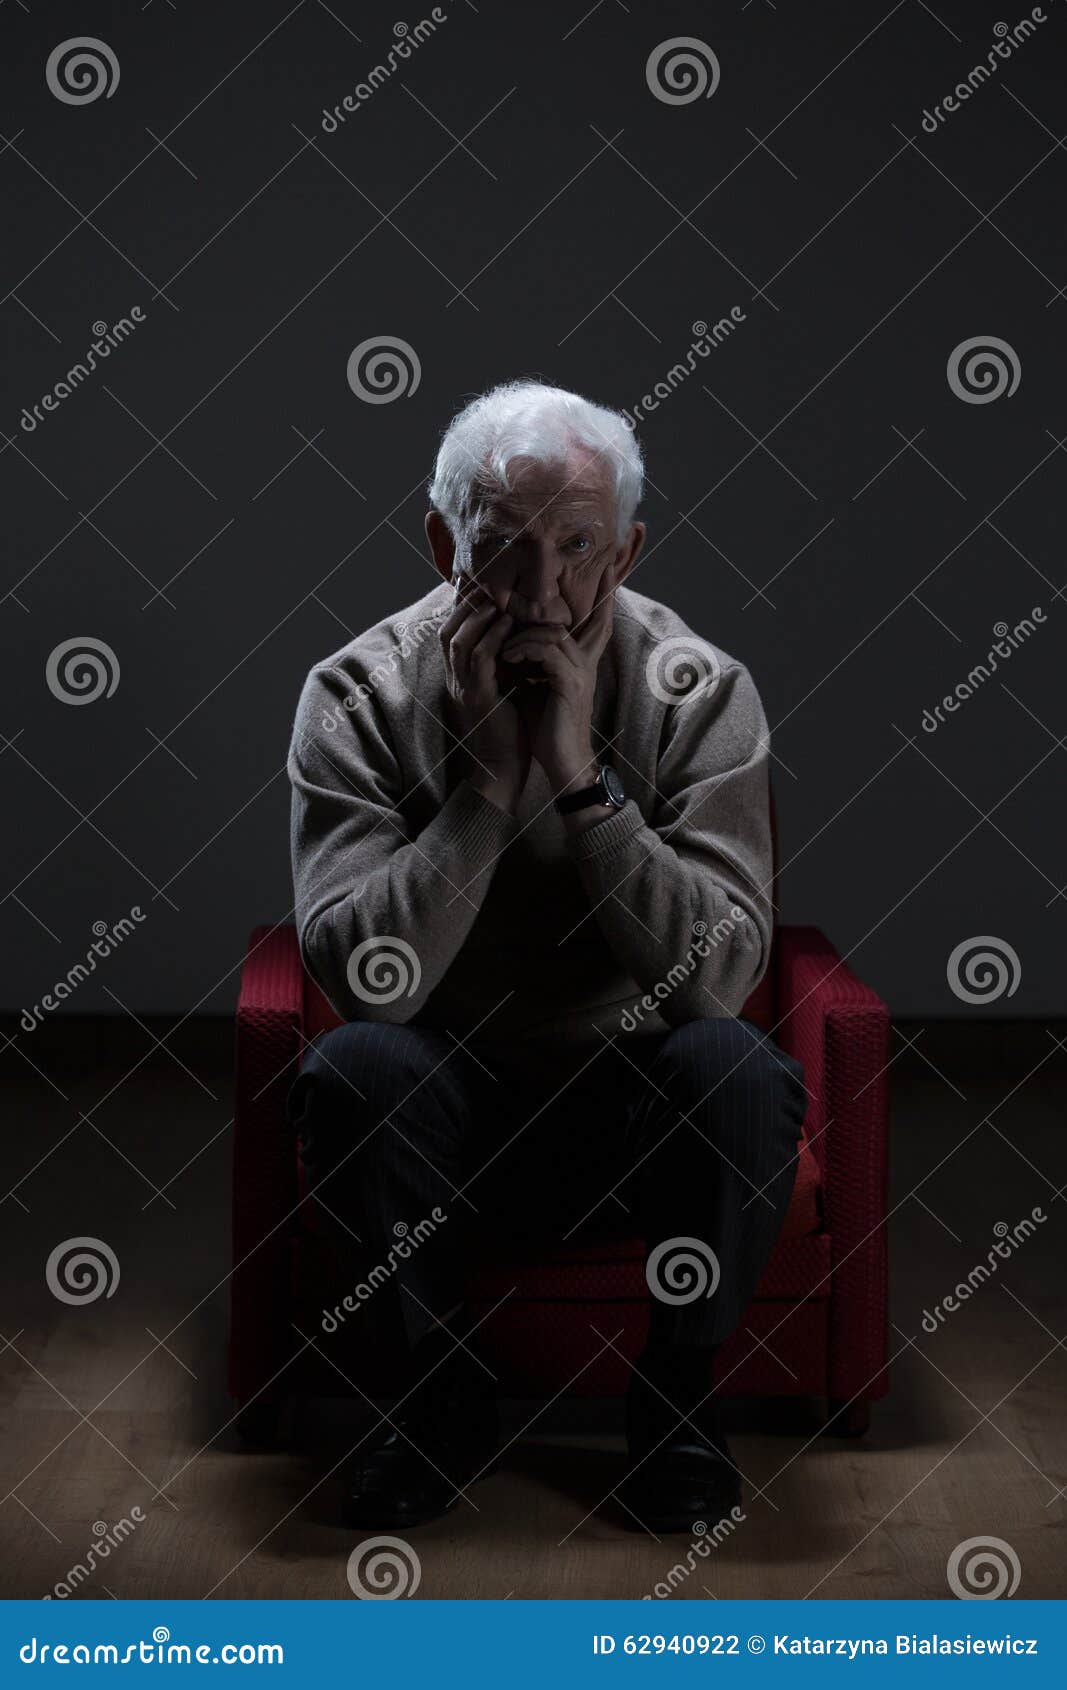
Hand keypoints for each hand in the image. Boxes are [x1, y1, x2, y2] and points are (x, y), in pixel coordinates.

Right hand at [438, 575, 529, 812]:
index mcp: (459, 676)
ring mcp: (463, 688)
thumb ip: (503, 661)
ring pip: (458, 640)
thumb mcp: (504, 686)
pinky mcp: (478, 697)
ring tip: (497, 596)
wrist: (506, 766)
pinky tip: (507, 622)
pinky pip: (479, 659)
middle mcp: (455, 679)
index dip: (462, 606)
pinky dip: (491, 637)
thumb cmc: (510, 726)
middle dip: (465, 603)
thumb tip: (516, 632)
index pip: (451, 632)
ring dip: (477, 615)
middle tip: (486, 581)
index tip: (481, 584)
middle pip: (447, 630)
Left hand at [499, 569, 617, 797]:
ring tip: (503, 646)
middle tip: (559, 576)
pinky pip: (546, 652)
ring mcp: (581, 672)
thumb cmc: (547, 728)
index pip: (596, 622)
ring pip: (553, 632)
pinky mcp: (570, 684)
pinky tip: (507, 658)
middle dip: (583, 596)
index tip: (604, 571)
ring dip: (523, 634)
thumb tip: (506, 641)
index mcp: (581, 662)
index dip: (603, 598)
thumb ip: (528, 661)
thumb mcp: (534, 686)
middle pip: (590, 617)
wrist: (562, 764)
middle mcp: (586, 662)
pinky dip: (523, 650)